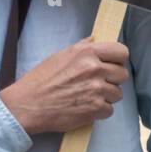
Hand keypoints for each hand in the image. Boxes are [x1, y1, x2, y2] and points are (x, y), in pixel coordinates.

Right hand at [0, 40, 129, 135]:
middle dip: (113, 80)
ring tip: (89, 97)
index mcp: (86, 53)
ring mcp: (96, 90)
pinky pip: (109, 110)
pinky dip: (99, 112)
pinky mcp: (95, 109)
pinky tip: (85, 108)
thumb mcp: (59, 56)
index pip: (121, 52)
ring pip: (117, 94)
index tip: (113, 66)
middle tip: (99, 84)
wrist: (27, 105)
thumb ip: (81, 48)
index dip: (119, 60)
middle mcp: (94, 69)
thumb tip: (94, 40)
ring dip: (106, 97)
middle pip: (122, 74)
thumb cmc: (39, 81)